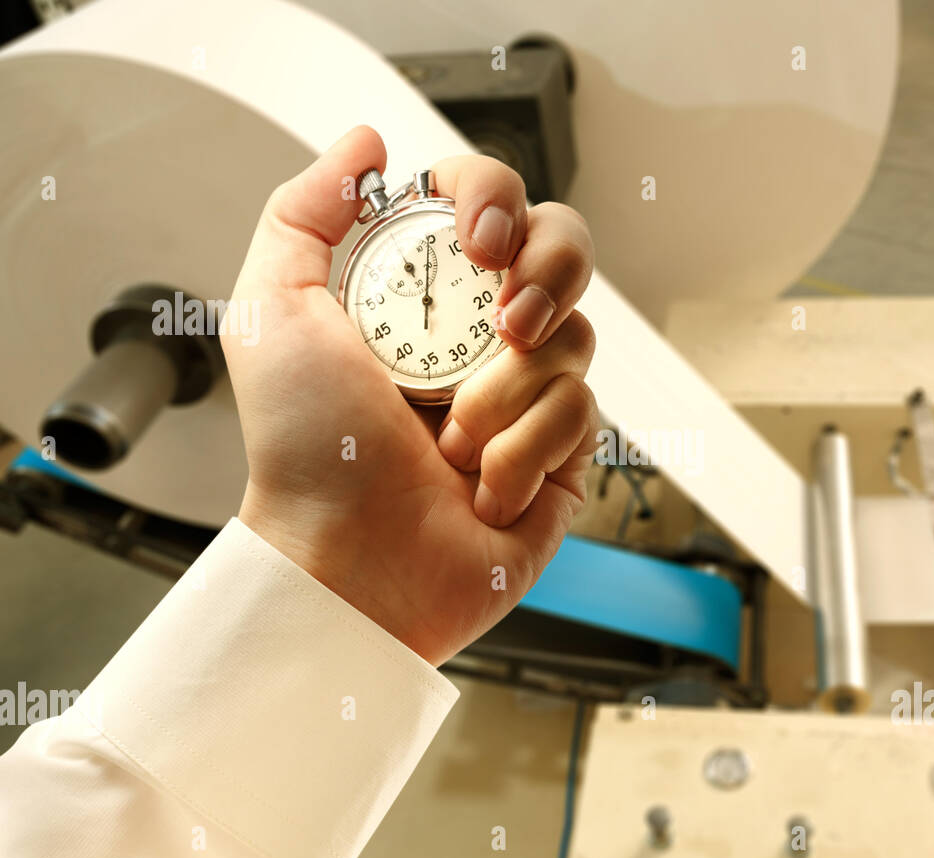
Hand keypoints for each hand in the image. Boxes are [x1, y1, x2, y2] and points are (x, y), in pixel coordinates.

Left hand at [221, 126, 598, 663]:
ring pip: (576, 337)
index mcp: (422, 293)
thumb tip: (366, 145)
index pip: (489, 204)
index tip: (476, 243)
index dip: (497, 201)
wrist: (349, 560)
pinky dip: (525, 451)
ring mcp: (527, 394)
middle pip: (565, 250)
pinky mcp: (563, 455)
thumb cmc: (305, 451)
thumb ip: (305, 213)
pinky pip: (585, 414)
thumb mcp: (272, 313)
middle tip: (506, 323)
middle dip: (549, 272)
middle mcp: (481, 335)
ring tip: (452, 441)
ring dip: (508, 393)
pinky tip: (480, 488)